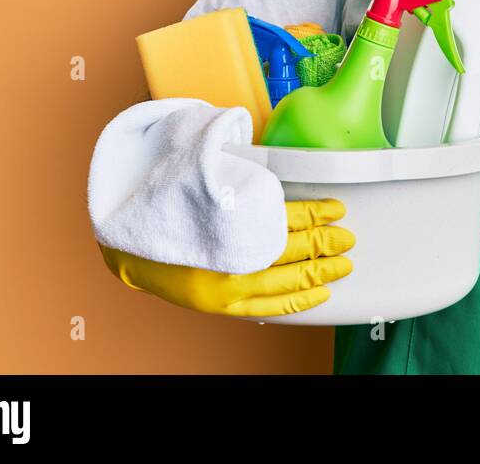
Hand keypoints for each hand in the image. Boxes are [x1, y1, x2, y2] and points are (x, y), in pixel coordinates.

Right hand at [100, 199, 354, 316]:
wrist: (131, 250)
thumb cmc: (171, 214)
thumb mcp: (208, 188)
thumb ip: (244, 183)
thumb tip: (285, 172)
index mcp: (228, 225)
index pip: (285, 218)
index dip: (317, 213)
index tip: (337, 208)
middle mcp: (230, 261)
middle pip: (292, 250)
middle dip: (326, 243)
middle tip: (348, 237)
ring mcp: (228, 289)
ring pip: (289, 283)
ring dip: (321, 272)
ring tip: (343, 264)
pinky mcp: (224, 307)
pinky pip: (272, 308)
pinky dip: (300, 301)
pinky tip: (321, 294)